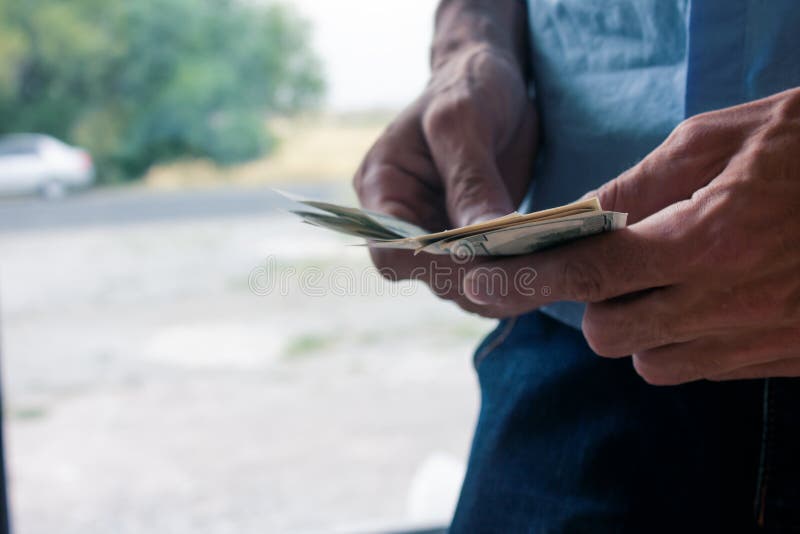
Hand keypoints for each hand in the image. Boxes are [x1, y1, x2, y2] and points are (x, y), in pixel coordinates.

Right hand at [354, 43, 537, 313]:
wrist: (492, 81)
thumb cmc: (469, 85)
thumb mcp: (464, 120)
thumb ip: (470, 181)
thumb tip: (484, 241)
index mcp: (383, 187)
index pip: (389, 251)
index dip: (429, 262)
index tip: (481, 255)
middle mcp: (403, 220)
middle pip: (428, 275)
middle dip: (475, 277)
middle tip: (530, 270)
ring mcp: (438, 233)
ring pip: (461, 283)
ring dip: (500, 284)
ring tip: (546, 270)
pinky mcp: (470, 240)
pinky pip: (488, 271)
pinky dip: (516, 273)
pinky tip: (547, 264)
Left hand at [464, 87, 799, 382]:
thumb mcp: (725, 138)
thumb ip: (644, 180)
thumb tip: (583, 213)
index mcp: (706, 240)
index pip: (588, 275)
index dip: (525, 279)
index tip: (480, 280)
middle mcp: (725, 302)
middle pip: (608, 334)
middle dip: (592, 304)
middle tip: (613, 265)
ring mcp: (756, 340)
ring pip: (650, 364)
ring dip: (635, 328)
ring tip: (663, 281)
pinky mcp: (782, 360)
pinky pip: (699, 371)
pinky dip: (679, 344)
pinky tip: (702, 302)